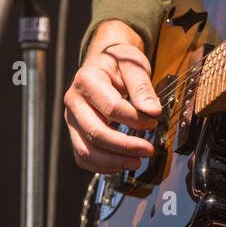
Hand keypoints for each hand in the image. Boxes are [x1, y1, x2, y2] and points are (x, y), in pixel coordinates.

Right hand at [64, 20, 162, 172]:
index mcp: (87, 79)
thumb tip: (152, 111)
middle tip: (148, 150)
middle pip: (95, 132)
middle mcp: (73, 100)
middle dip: (124, 146)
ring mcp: (71, 119)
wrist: (104, 61)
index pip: (111, 107)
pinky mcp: (75, 131)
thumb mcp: (133, 64)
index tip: (154, 121)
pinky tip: (121, 164)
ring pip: (86, 150)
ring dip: (113, 161)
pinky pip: (83, 156)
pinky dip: (101, 166)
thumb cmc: (119, 61)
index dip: (135, 119)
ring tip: (136, 162)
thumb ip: (142, 87)